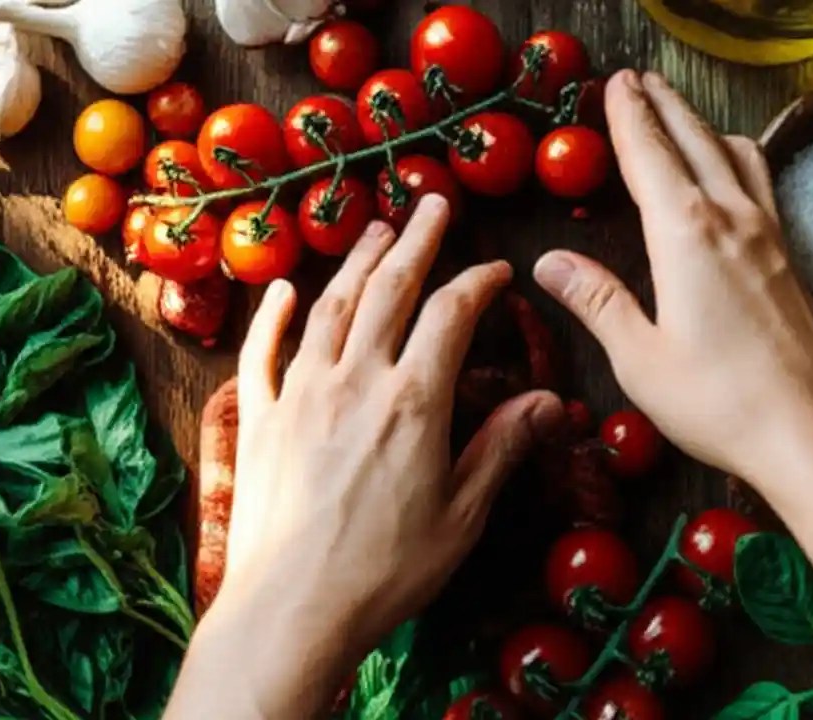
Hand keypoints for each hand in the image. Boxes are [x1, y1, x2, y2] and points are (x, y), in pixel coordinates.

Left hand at [172, 197, 562, 718]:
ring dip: (355, 263)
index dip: (477, 282)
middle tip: (432, 204)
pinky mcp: (260, 420)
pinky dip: (273, 316)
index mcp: (414, 402)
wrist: (293, 609)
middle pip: (389, 290)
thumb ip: (502, 447)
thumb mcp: (462, 515)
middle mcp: (355, 381)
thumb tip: (552, 401)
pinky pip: (263, 353)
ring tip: (375, 229)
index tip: (495, 269)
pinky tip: (284, 291)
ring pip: (330, 308)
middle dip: (416, 242)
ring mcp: (300, 395)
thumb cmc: (386, 570)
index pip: (451, 315)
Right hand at [534, 70, 812, 482]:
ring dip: (702, 126)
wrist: (811, 434)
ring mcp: (769, 237)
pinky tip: (735, 174)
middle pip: (694, 141)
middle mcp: (733, 220)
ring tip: (682, 115)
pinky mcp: (790, 260)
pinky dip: (737, 158)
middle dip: (663, 106)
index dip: (628, 117)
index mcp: (687, 235)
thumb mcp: (640, 359)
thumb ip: (597, 302)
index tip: (615, 84)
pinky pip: (762, 184)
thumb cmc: (720, 403)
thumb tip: (549, 263)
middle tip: (640, 81)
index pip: (649, 156)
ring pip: (735, 155)